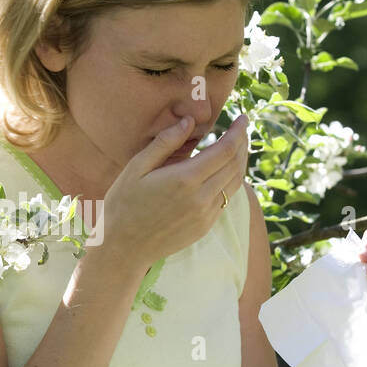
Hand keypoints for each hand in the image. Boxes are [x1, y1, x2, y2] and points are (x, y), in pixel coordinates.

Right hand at [94, 113, 248, 268]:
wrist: (123, 248)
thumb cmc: (124, 204)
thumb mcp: (136, 168)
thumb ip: (164, 143)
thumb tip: (188, 121)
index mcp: (185, 179)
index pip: (226, 150)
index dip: (238, 132)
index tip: (242, 118)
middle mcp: (201, 198)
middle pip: (235, 165)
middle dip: (243, 144)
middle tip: (242, 129)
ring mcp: (205, 215)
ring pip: (235, 184)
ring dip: (240, 163)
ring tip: (238, 147)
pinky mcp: (204, 226)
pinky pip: (225, 199)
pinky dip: (230, 181)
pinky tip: (223, 172)